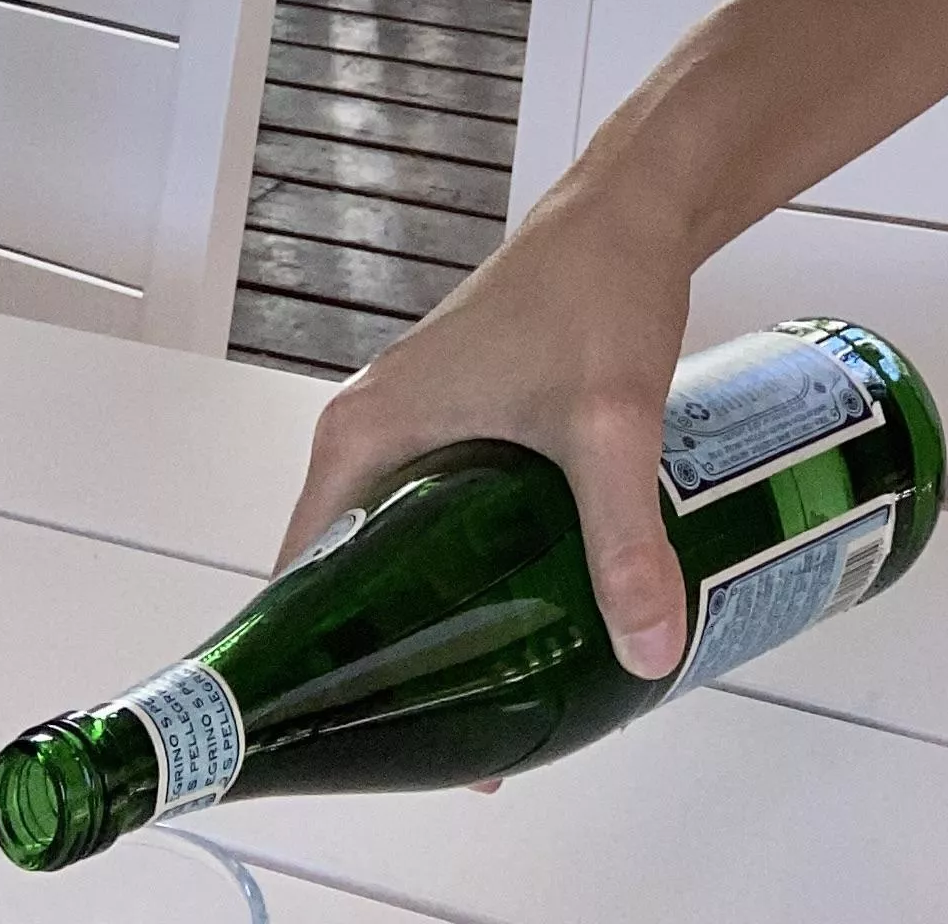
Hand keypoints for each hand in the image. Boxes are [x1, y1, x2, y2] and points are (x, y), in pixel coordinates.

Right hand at [273, 151, 695, 684]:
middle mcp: (370, 428)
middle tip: (453, 737)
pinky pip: (437, 513)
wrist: (635, 206)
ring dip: (434, 614)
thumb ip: (624, 541)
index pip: (301, 586)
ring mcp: (413, 418)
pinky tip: (524, 608)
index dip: (321, 673)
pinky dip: (465, 566)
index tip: (364, 742)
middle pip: (351, 576)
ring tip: (490, 693)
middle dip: (393, 659)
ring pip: (399, 546)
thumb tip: (647, 651)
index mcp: (361, 435)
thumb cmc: (598, 289)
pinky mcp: (459, 412)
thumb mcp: (609, 425)